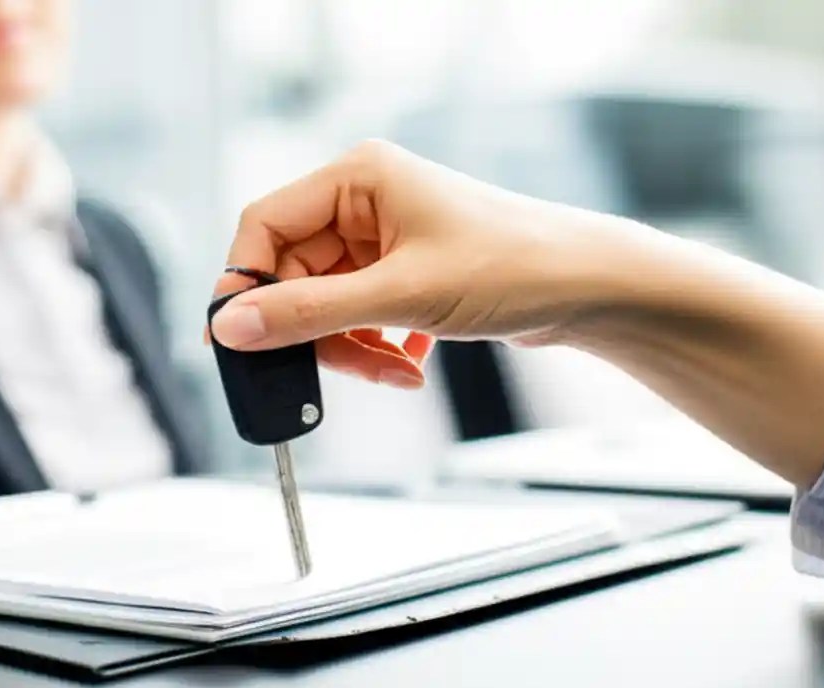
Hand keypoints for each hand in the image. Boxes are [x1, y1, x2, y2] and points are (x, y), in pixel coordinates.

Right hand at [209, 139, 650, 388]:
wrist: (589, 289)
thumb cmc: (512, 265)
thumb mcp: (400, 295)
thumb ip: (308, 313)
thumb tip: (234, 328)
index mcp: (358, 177)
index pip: (264, 224)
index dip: (244, 283)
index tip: (238, 340)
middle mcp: (367, 200)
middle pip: (295, 273)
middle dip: (316, 331)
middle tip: (340, 369)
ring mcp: (386, 237)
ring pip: (327, 303)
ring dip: (350, 348)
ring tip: (392, 372)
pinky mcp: (406, 271)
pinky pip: (360, 314)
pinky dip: (375, 347)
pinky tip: (410, 363)